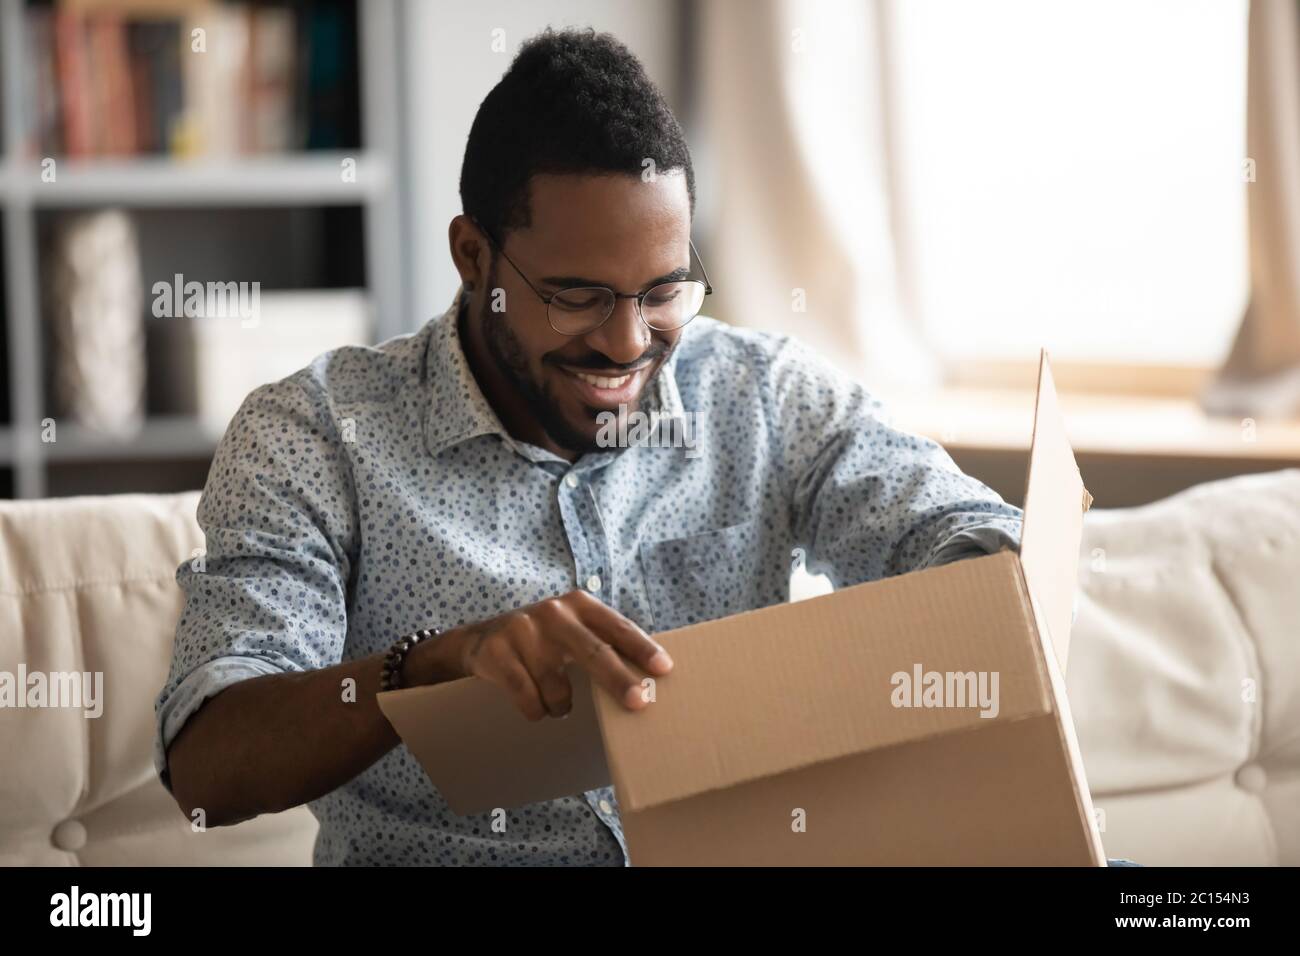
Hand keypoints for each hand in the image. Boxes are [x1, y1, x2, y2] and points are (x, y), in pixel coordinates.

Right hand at [419, 590, 672, 719]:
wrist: (481, 641)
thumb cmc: (544, 641)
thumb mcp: (574, 630)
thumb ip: (604, 644)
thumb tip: (650, 680)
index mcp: (580, 605)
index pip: (618, 627)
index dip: (642, 648)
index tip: (664, 668)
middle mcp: (554, 613)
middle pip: (593, 653)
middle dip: (618, 680)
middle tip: (639, 702)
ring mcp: (524, 631)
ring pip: (558, 688)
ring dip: (561, 706)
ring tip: (556, 701)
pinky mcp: (498, 653)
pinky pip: (528, 699)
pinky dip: (536, 711)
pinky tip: (534, 705)